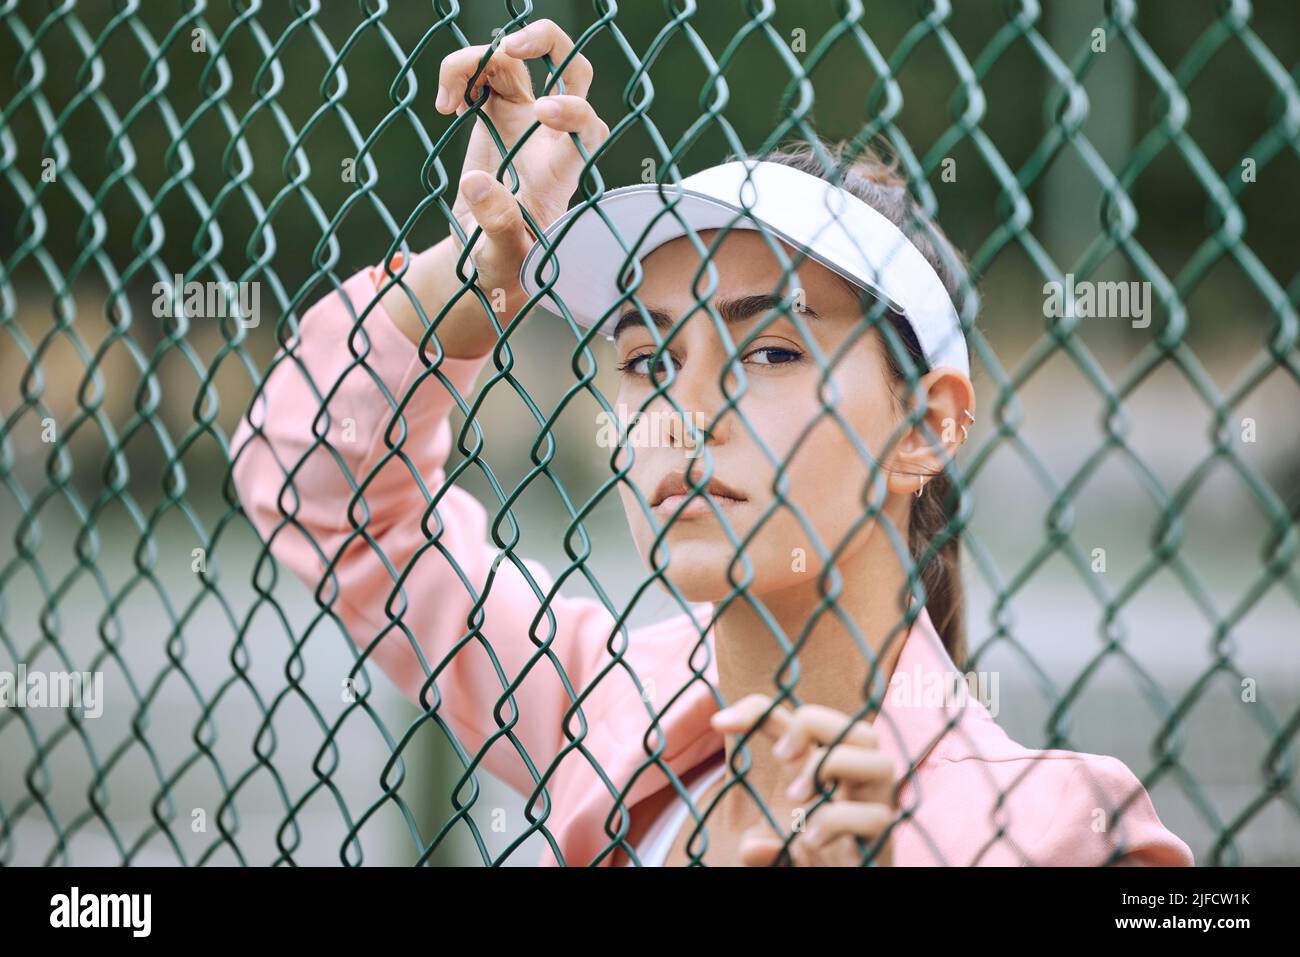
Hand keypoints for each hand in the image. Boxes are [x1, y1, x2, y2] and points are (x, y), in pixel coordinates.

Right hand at [434, 19, 609, 306]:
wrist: (489, 259)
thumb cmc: (507, 265)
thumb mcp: (503, 260)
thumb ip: (498, 226)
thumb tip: (476, 181)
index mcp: (564, 171)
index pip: (588, 127)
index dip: (573, 110)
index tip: (540, 114)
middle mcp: (550, 137)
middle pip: (571, 68)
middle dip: (547, 43)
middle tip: (510, 47)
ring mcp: (523, 119)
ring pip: (515, 62)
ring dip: (477, 61)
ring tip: (445, 101)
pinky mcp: (495, 113)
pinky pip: (483, 71)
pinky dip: (460, 73)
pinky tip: (445, 106)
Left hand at [710, 693, 897, 865]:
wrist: (850, 884)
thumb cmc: (819, 861)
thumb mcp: (784, 847)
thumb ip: (764, 843)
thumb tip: (750, 848)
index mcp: (827, 770)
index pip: (802, 721)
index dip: (759, 711)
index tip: (719, 722)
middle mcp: (857, 782)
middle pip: (857, 727)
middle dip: (815, 725)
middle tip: (778, 755)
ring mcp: (876, 806)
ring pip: (880, 762)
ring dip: (832, 768)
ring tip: (796, 797)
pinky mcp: (884, 837)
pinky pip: (874, 816)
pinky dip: (836, 820)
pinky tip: (809, 839)